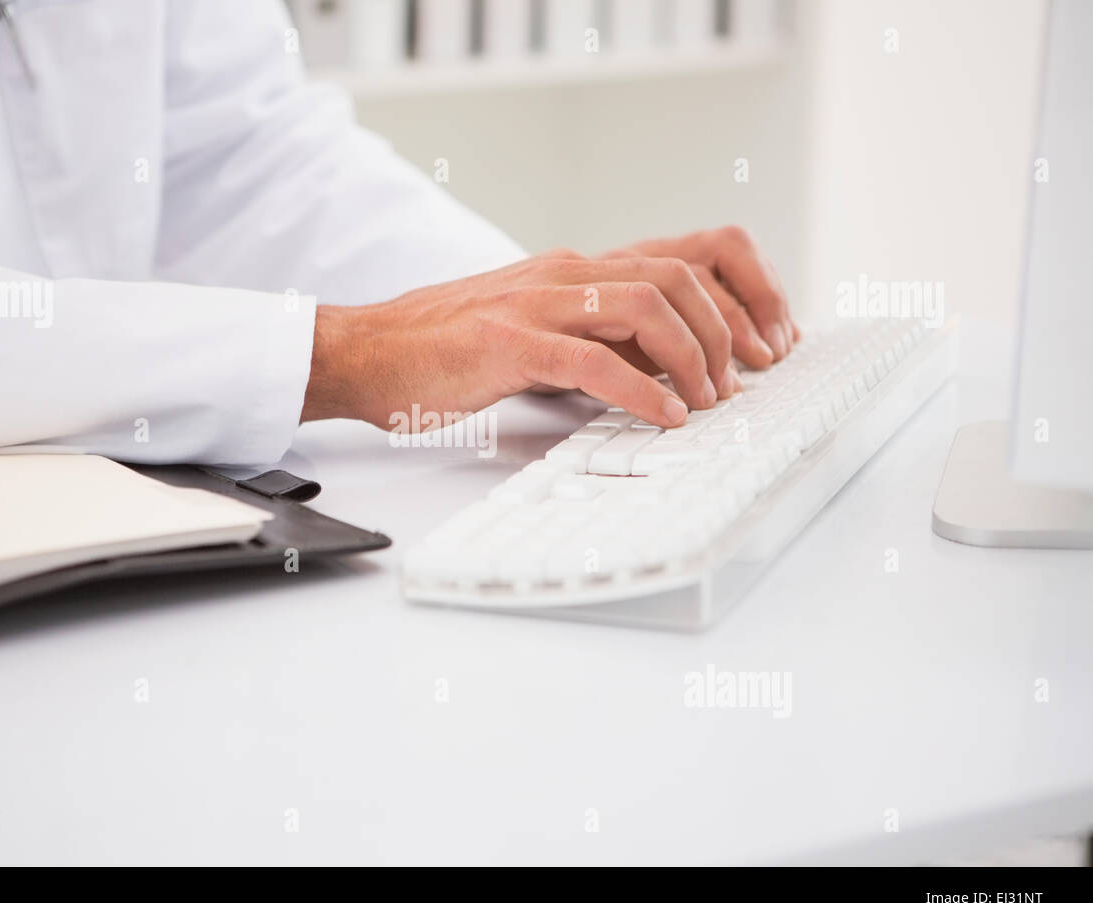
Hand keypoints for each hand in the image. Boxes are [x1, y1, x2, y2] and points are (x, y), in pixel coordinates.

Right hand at [301, 226, 793, 430]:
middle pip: (677, 276)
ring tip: (705, 401)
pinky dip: (639, 389)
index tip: (765, 345)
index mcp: (576, 269)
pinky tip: (661, 416)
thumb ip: (593, 337)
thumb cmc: (448, 350)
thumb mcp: (536, 331)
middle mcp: (564, 273)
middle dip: (728, 328)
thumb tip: (662, 369)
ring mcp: (536, 302)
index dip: (740, 294)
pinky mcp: (508, 342)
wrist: (368, 352)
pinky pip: (591, 358)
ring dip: (692, 356)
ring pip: (645, 305)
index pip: (683, 255)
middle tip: (743, 380)